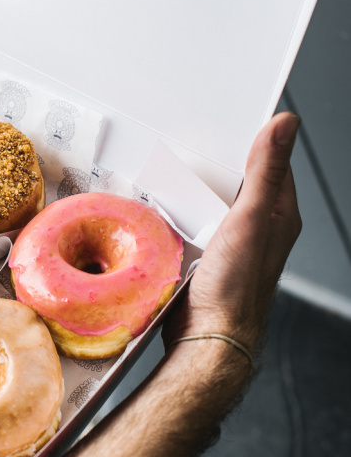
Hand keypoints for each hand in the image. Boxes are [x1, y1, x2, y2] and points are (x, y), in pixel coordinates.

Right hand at [163, 112, 301, 355]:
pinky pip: (197, 223)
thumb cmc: (235, 286)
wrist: (208, 335)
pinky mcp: (209, 256)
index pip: (273, 164)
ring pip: (216, 203)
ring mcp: (233, 243)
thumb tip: (285, 126)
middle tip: (198, 148)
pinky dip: (184, 212)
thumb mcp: (250, 218)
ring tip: (180, 176)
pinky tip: (170, 210)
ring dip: (198, 190)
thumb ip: (266, 172)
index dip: (256, 140)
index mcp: (280, 215)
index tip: (234, 122)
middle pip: (241, 182)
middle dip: (220, 165)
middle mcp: (260, 228)